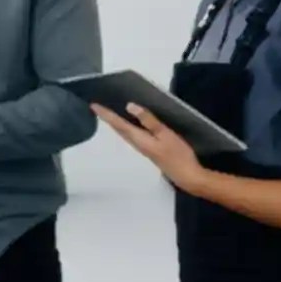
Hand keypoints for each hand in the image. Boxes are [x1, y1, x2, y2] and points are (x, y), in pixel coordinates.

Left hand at [93, 103, 207, 193]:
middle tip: (98, 106)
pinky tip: (129, 123)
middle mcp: (137, 143)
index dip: (106, 114)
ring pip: (124, 132)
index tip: (93, 105)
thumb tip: (130, 106)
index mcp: (138, 138)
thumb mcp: (165, 134)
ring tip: (110, 111)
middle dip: (108, 117)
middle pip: (118, 128)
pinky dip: (126, 126)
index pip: (118, 123)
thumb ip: (148, 120)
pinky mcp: (149, 149)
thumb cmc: (178, 154)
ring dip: (116, 122)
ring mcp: (142, 148)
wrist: (187, 176)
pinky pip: (132, 135)